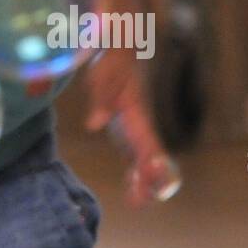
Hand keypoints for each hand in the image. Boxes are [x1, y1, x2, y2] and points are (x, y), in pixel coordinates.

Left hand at [85, 47, 168, 207]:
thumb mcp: (102, 74)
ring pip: (143, 158)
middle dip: (150, 179)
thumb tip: (94, 124)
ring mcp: (134, 126)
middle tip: (140, 201)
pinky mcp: (125, 126)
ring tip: (136, 201)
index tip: (153, 179)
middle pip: (150, 156)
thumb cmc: (110, 59)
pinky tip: (132, 186)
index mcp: (136, 112)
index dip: (152, 162)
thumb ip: (100, 98)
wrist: (117, 46)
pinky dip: (136, 170)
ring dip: (143, 180)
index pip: (148, 142)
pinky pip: (135, 153)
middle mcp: (139, 123)